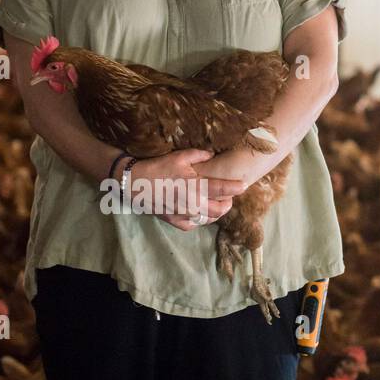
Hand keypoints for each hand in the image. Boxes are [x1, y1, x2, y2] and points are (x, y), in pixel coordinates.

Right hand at [129, 149, 243, 229]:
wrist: (135, 184)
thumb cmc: (157, 168)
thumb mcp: (179, 156)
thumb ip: (199, 155)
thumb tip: (212, 155)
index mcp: (196, 186)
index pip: (224, 189)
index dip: (237, 188)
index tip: (244, 185)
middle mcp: (193, 203)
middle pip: (220, 209)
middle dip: (228, 203)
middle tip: (228, 196)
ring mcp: (184, 214)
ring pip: (209, 219)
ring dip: (215, 212)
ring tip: (215, 204)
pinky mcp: (175, 221)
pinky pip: (193, 224)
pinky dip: (199, 219)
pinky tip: (198, 212)